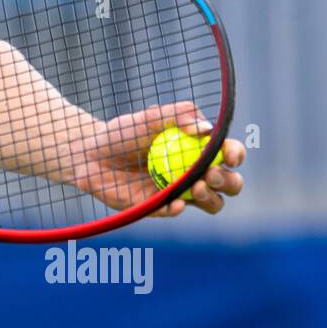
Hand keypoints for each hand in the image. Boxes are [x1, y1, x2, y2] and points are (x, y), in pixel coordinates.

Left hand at [70, 101, 244, 217]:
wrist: (90, 154)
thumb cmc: (123, 132)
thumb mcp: (150, 117)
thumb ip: (178, 115)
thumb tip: (206, 128)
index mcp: (199, 149)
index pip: (229, 154)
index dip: (236, 154)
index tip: (230, 154)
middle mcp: (196, 173)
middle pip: (230, 183)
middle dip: (229, 180)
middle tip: (210, 173)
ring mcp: (180, 193)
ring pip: (213, 203)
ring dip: (211, 197)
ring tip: (195, 186)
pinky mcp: (159, 207)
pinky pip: (175, 212)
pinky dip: (178, 209)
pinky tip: (175, 204)